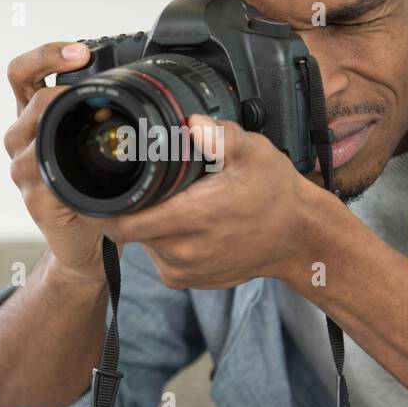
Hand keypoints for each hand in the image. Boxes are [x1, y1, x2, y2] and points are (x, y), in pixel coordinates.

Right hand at [3, 41, 109, 285]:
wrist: (89, 243)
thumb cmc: (92, 189)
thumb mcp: (94, 142)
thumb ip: (101, 111)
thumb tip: (134, 80)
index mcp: (34, 118)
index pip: (23, 73)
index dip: (46, 55)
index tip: (79, 53)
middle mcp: (21, 139)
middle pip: (31, 98)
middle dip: (64, 85)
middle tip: (97, 83)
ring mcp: (23, 170)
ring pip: (34, 132)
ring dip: (67, 120)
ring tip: (104, 119)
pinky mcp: (36, 198)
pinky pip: (45, 173)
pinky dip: (69, 162)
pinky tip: (90, 162)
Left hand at [86, 115, 339, 289]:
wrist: (299, 239)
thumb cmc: (275, 193)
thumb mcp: (253, 153)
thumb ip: (220, 136)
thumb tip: (192, 124)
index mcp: (189, 218)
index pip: (121, 223)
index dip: (108, 206)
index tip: (115, 188)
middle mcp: (182, 251)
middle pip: (131, 230)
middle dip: (136, 209)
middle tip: (159, 188)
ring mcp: (184, 271)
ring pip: (145, 244)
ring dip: (154, 225)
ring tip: (182, 206)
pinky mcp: (189, 282)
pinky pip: (162, 259)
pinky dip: (168, 242)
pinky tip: (191, 227)